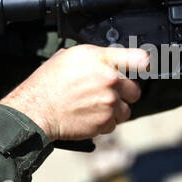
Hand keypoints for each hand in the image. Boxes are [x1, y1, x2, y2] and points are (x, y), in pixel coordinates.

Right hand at [0, 45, 148, 141]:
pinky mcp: (104, 123)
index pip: (139, 58)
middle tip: (107, 93)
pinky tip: (89, 116)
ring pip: (125, 110)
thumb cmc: (48, 83)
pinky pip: (113, 124)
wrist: (36, 110)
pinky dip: (104, 123)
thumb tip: (109, 60)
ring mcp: (109, 103)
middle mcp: (109, 81)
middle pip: (135, 90)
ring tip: (95, 107)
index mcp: (101, 60)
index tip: (145, 67)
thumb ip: (96, 58)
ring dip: (115, 110)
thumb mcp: (69, 57)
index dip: (144, 64)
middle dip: (124, 93)